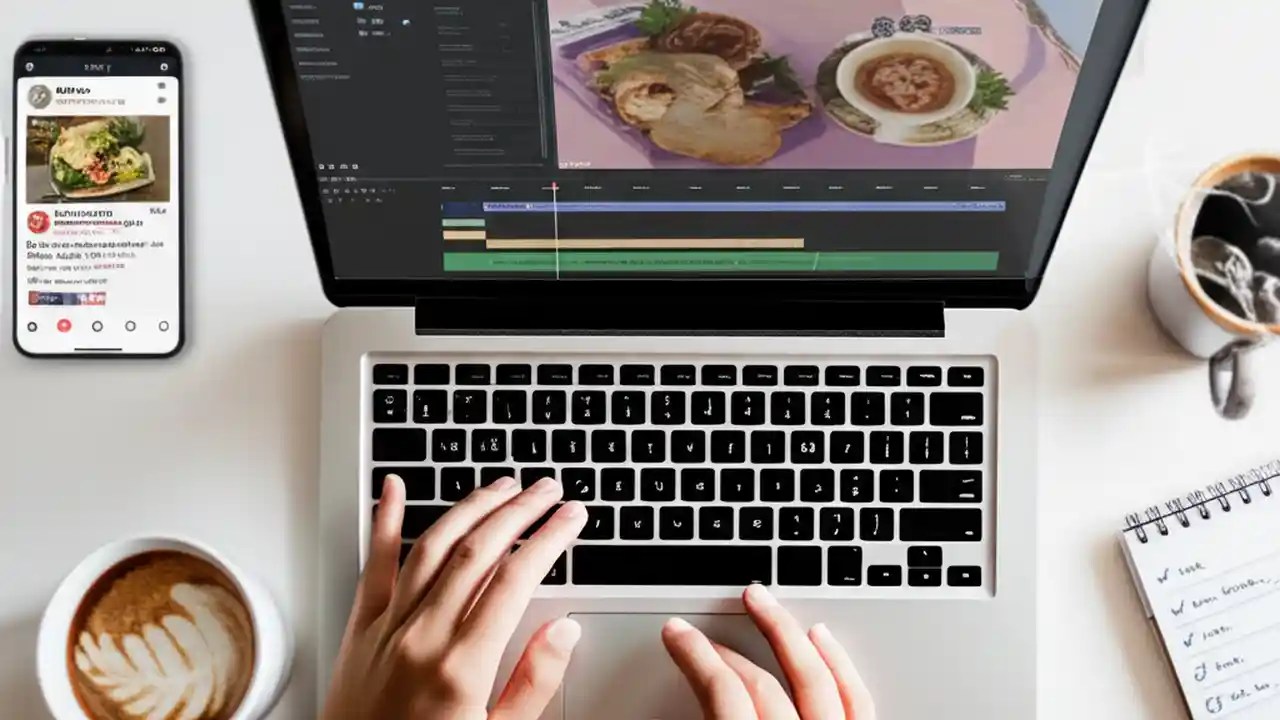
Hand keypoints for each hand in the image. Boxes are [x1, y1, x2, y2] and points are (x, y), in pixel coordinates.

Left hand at [323, 473, 586, 719]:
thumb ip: (533, 684)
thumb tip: (563, 632)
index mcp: (462, 667)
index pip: (515, 580)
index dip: (549, 539)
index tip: (571, 517)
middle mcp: (422, 638)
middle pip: (477, 551)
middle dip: (518, 510)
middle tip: (547, 489)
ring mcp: (386, 629)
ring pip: (431, 547)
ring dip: (470, 507)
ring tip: (501, 486)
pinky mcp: (359, 631)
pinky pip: (373, 565)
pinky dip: (384, 522)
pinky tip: (395, 488)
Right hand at [662, 584, 875, 719]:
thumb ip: (704, 719)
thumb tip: (680, 696)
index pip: (721, 693)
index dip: (694, 656)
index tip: (677, 635)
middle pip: (761, 685)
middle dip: (725, 652)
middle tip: (701, 634)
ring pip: (815, 679)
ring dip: (786, 635)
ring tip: (764, 605)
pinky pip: (858, 701)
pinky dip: (840, 665)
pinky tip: (823, 639)